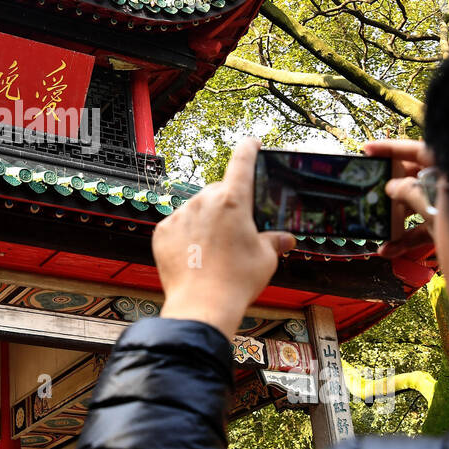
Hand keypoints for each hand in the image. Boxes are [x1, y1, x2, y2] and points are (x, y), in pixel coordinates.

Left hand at [153, 138, 295, 339]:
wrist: (202, 305)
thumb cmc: (237, 280)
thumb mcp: (265, 258)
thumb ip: (273, 241)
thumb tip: (285, 239)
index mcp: (233, 201)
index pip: (242, 162)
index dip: (249, 149)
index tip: (252, 142)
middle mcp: (204, 201)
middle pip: (219, 191)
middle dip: (229, 203)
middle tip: (236, 228)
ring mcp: (180, 215)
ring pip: (197, 207)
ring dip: (207, 218)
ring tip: (216, 248)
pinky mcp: (163, 231)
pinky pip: (179, 224)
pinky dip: (187, 233)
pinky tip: (196, 254)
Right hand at [362, 139, 435, 257]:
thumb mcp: (437, 207)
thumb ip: (413, 193)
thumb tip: (391, 187)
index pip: (418, 151)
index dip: (391, 149)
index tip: (367, 150)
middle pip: (414, 178)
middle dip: (390, 187)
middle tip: (369, 190)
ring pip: (417, 205)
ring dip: (395, 218)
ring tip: (375, 225)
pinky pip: (424, 227)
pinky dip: (406, 239)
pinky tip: (389, 251)